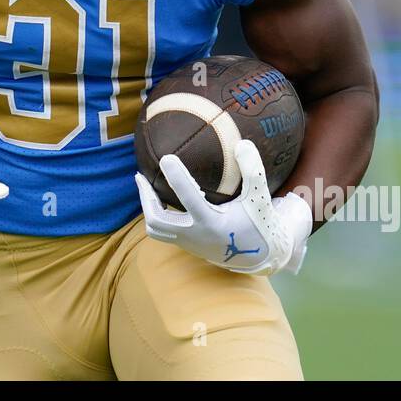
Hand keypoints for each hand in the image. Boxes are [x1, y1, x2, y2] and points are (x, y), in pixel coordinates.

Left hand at [134, 139, 312, 275]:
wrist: (260, 256)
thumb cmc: (259, 223)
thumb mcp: (260, 198)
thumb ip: (253, 171)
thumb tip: (242, 144)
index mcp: (211, 223)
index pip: (189, 198)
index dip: (176, 177)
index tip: (166, 158)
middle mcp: (195, 235)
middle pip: (157, 219)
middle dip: (146, 197)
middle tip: (141, 175)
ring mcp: (188, 243)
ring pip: (155, 228)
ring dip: (148, 207)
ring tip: (146, 186)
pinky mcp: (187, 245)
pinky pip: (163, 231)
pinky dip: (157, 215)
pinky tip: (159, 198)